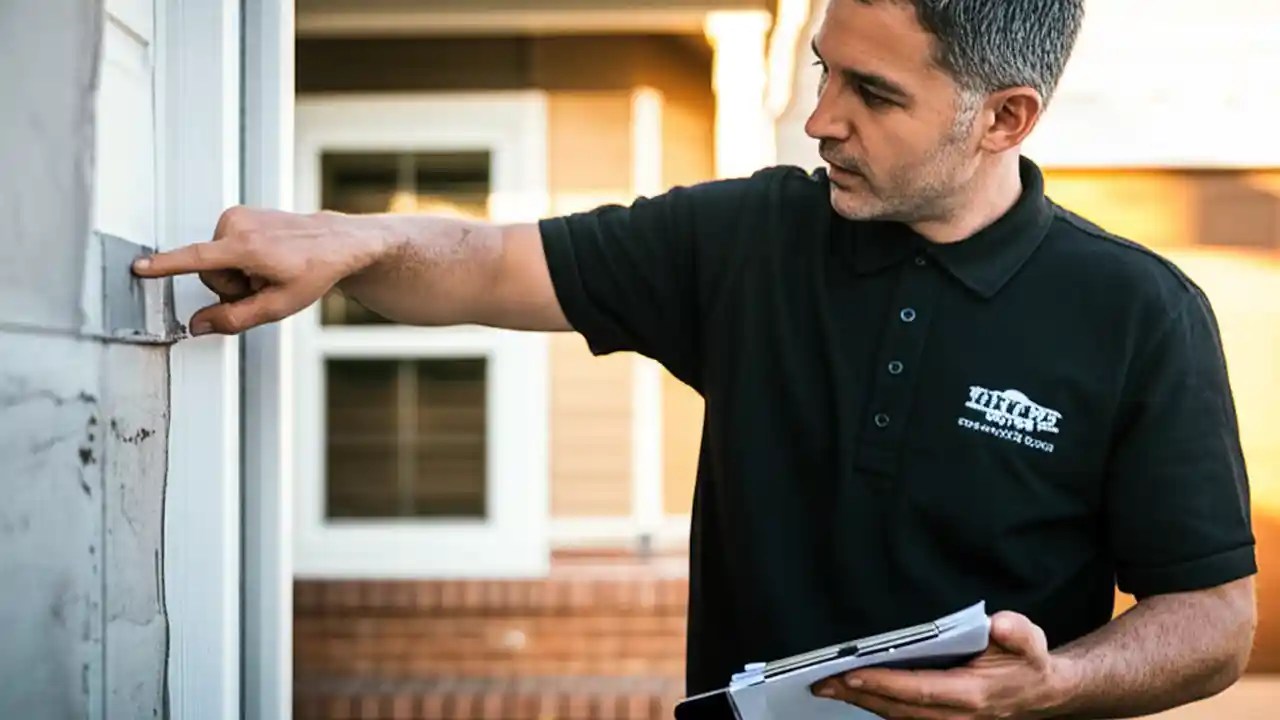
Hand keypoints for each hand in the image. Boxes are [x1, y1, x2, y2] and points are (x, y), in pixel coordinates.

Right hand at [132, 205, 388, 334]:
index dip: (165, 265)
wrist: (334, 241)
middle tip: (264, 284)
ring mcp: (238, 217)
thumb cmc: (312, 271)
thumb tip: (197, 326)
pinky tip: (266, 259)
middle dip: (232, 287)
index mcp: (247, 248)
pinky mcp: (238, 214)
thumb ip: (234, 319)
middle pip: (210, 275)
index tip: (139, 267)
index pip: (196, 259)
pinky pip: (223, 249)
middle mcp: (238, 225)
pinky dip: (241, 260)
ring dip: (238, 274)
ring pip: (215, 263)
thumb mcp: (279, 306)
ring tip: (268, 270)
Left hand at [810, 612, 1074, 718]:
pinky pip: (902, 717)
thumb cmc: (1027, 662)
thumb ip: (1018, 633)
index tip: (851, 672)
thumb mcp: (1030, 641)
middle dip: (858, 694)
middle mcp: (956, 715)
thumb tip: (1001, 623)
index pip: (919, 689)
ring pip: (896, 717)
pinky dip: (876, 706)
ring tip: (826, 687)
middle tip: (821, 681)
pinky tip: (853, 693)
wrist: (1040, 692)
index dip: (883, 683)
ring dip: (860, 702)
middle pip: (898, 708)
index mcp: (973, 694)